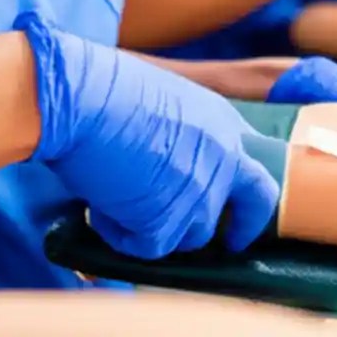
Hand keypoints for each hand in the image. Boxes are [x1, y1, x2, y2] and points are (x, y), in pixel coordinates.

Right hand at [17, 13, 278, 259]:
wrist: (81, 96)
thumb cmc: (104, 88)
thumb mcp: (161, 101)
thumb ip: (178, 137)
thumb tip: (159, 171)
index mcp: (223, 123)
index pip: (253, 165)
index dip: (244, 191)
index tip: (237, 209)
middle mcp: (224, 157)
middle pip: (254, 205)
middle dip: (242, 229)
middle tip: (229, 243)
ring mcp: (202, 192)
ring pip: (192, 235)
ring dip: (158, 226)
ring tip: (117, 201)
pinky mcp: (168, 221)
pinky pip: (148, 247)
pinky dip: (120, 235)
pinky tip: (99, 208)